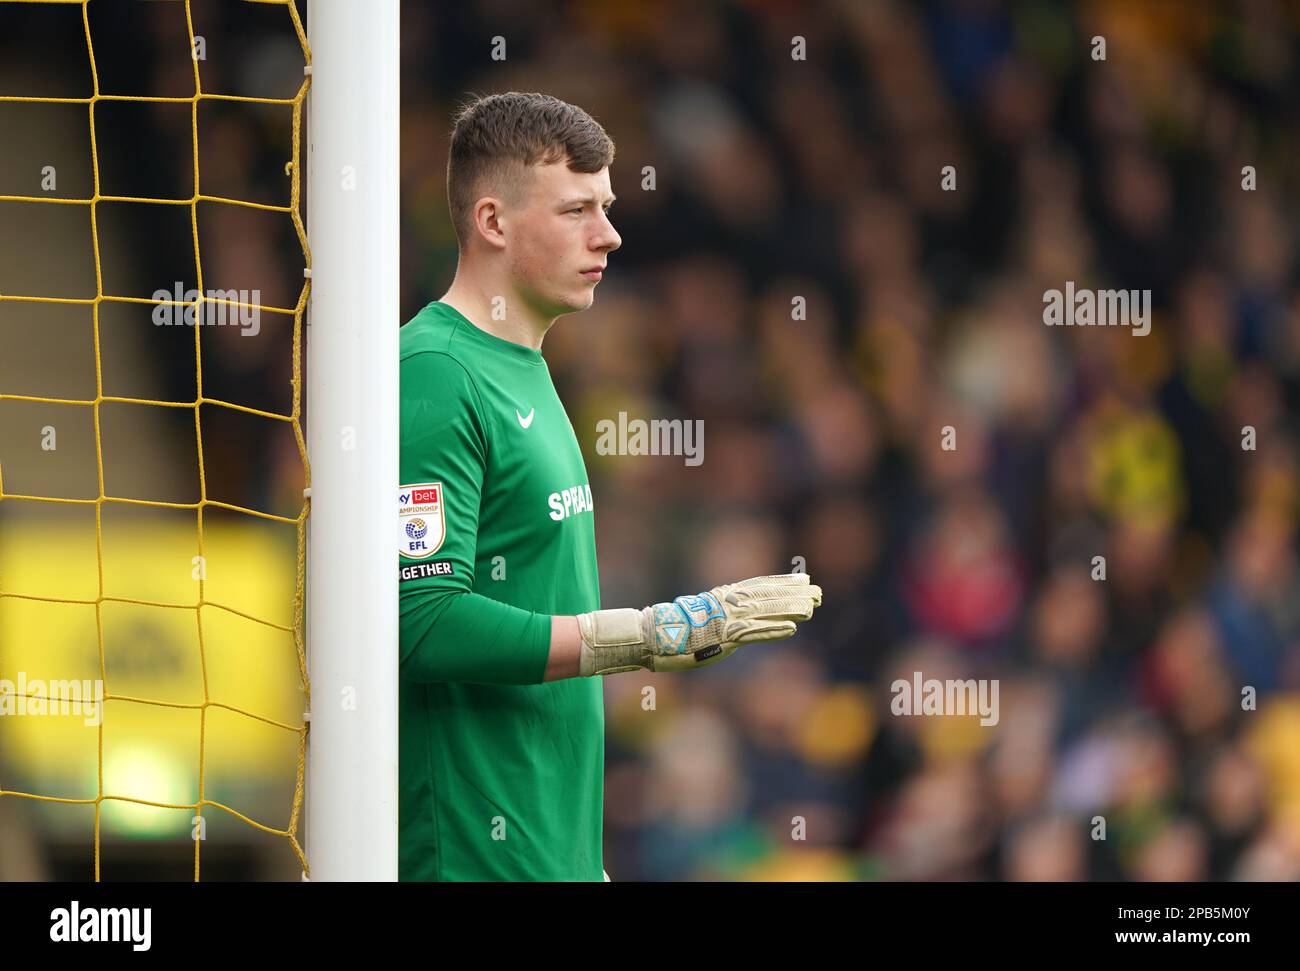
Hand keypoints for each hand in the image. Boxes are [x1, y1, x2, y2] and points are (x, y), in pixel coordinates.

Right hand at [575, 573, 822, 675]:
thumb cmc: (671, 628)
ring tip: (813, 608)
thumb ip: (717, 610)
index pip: (759, 586)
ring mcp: (728, 621)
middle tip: (819, 593)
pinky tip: (792, 628)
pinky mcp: (725, 638)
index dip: (783, 583)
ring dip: (790, 609)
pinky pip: (754, 634)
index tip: (804, 581)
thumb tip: (728, 612)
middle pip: (768, 597)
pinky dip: (773, 630)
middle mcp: (729, 605)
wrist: (653, 635)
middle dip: (795, 595)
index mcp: (723, 597)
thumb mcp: (698, 613)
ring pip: (766, 612)